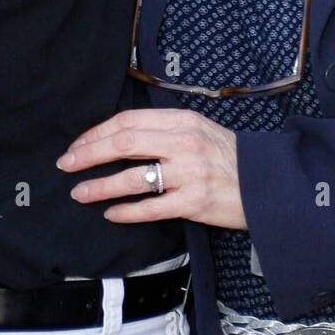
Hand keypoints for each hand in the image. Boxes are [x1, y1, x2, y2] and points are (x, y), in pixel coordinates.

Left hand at [57, 109, 246, 228]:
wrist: (268, 184)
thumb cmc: (228, 157)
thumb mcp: (199, 130)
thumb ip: (164, 130)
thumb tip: (118, 136)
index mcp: (182, 121)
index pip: (129, 121)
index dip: (97, 133)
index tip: (77, 145)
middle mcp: (184, 143)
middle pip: (125, 143)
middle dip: (89, 154)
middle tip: (66, 165)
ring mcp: (189, 173)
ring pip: (134, 177)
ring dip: (100, 186)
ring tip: (80, 193)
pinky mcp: (195, 202)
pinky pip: (152, 208)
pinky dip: (127, 211)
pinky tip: (111, 213)